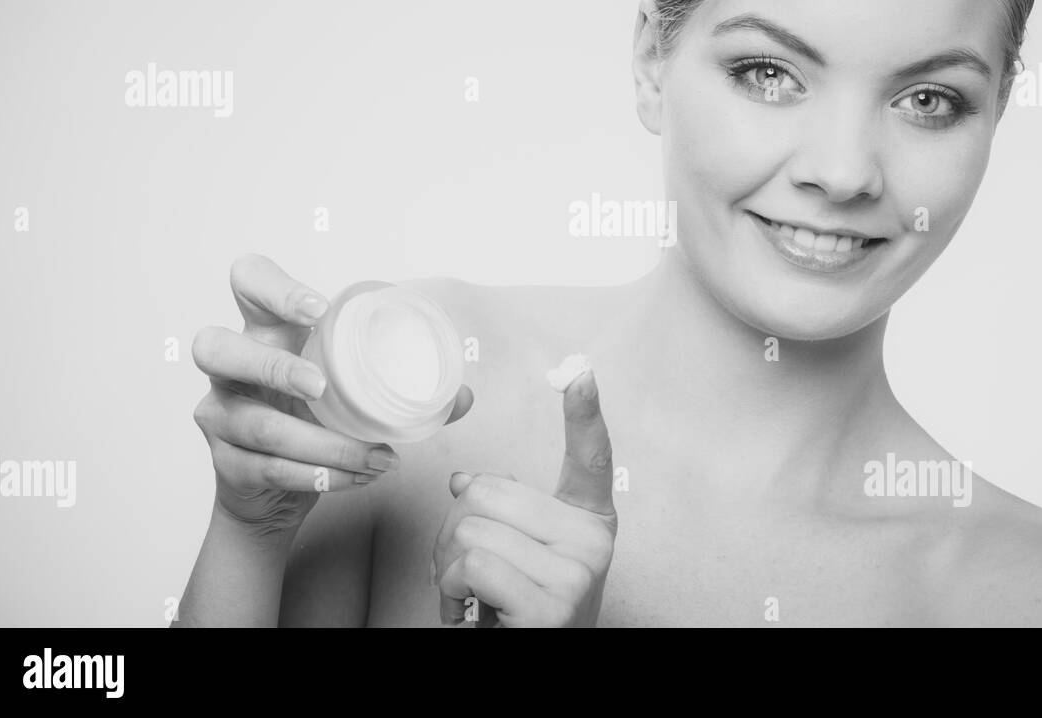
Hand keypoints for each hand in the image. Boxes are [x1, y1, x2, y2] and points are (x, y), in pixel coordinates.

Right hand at [191, 253, 472, 533]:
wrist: (276, 494)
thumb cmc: (317, 423)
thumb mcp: (355, 396)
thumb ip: (405, 391)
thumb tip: (463, 396)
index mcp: (268, 332)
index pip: (248, 281)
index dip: (274, 288)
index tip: (318, 310)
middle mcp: (233, 369)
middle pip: (214, 346)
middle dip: (271, 366)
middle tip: (321, 387)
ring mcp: (221, 415)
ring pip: (257, 425)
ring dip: (324, 444)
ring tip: (376, 458)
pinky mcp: (226, 462)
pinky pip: (269, 469)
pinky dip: (321, 476)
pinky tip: (359, 478)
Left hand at [432, 368, 616, 626]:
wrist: (536, 668)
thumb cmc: (521, 610)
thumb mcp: (522, 552)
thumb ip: (503, 511)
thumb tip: (462, 480)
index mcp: (589, 520)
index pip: (591, 457)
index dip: (586, 413)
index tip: (582, 373)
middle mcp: (593, 543)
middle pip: (488, 492)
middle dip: (453, 529)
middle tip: (468, 567)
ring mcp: (576, 574)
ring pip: (470, 530)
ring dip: (448, 567)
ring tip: (470, 594)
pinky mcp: (551, 605)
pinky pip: (474, 564)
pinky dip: (452, 589)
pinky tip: (470, 610)